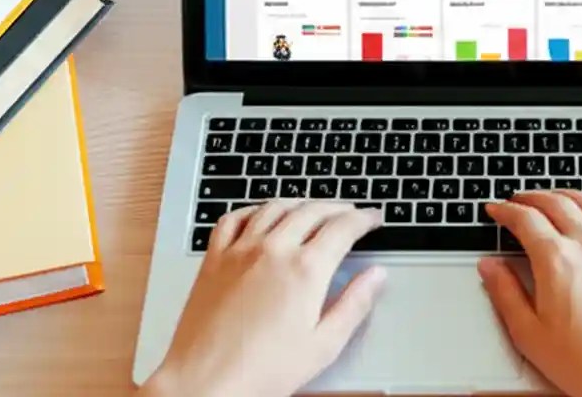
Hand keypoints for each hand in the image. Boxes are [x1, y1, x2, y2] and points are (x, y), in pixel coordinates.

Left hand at [143, 201, 385, 396]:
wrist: (205, 383)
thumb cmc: (262, 371)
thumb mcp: (323, 345)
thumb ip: (354, 305)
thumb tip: (376, 277)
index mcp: (306, 270)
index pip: (343, 228)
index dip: (363, 218)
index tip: (372, 218)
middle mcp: (274, 251)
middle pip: (312, 210)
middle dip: (337, 208)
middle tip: (349, 212)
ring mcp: (241, 251)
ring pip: (275, 207)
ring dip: (299, 202)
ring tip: (312, 208)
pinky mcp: (215, 259)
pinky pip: (234, 218)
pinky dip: (254, 209)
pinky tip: (261, 214)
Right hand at [480, 191, 581, 396]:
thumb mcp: (528, 333)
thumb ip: (505, 293)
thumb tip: (489, 266)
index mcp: (557, 261)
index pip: (525, 220)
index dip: (506, 210)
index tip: (497, 210)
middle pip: (557, 204)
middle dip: (532, 197)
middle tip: (519, 200)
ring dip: (569, 195)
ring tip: (556, 196)